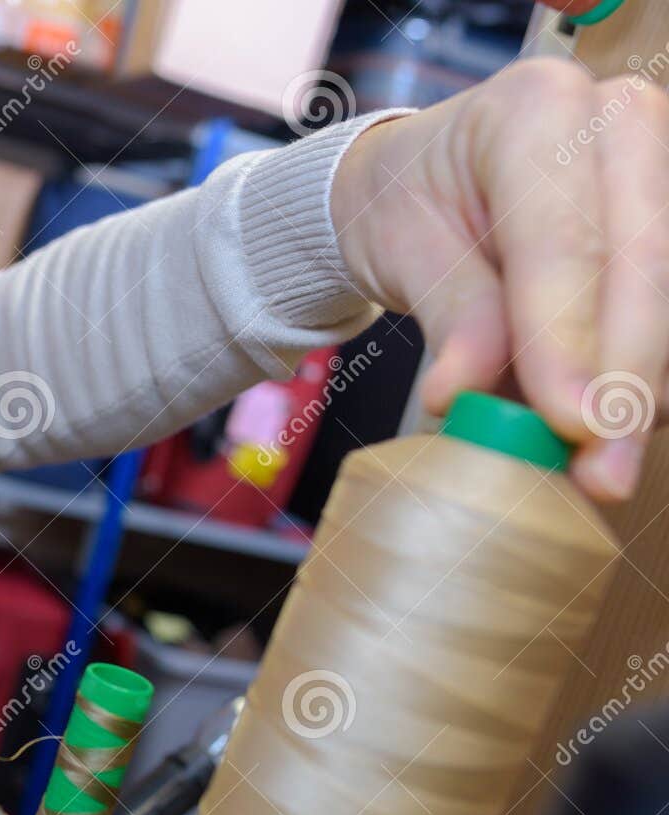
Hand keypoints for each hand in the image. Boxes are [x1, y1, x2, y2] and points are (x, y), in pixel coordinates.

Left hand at [331, 58, 667, 501]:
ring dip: (646, 386)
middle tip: (602, 473)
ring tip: (599, 463)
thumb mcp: (404, 254)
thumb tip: (466, 396)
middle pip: (645, 261)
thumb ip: (455, 319)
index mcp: (536, 108)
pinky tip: (617, 422)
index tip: (570, 423)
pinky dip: (652, 373)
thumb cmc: (411, 205)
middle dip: (628, 378)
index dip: (571, 337)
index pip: (563, 239)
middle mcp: (620, 119)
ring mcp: (662, 164)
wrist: (428, 180)